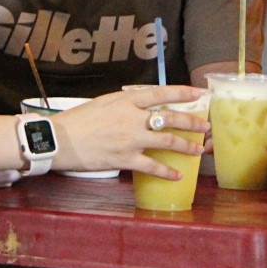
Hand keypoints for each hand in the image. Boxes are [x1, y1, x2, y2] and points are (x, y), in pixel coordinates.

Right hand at [50, 86, 208, 178]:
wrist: (59, 139)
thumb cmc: (78, 119)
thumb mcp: (104, 102)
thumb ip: (125, 103)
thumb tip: (143, 107)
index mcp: (126, 100)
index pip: (161, 93)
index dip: (182, 92)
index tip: (199, 93)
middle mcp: (132, 118)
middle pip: (170, 118)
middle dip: (192, 122)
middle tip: (206, 126)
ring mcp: (130, 139)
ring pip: (167, 142)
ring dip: (186, 146)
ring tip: (198, 150)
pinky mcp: (125, 159)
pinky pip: (152, 166)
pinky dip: (167, 172)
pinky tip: (178, 175)